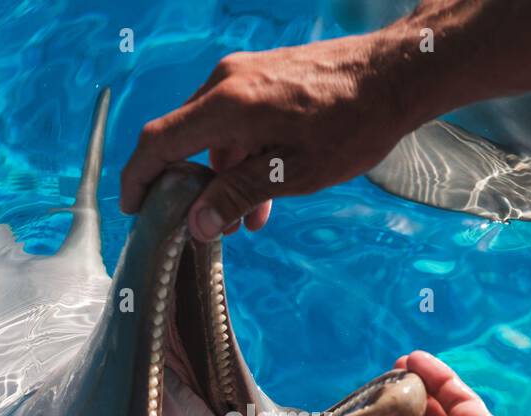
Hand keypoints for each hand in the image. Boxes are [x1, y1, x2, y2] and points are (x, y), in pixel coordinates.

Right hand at [120, 30, 418, 241]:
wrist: (397, 73)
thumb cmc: (353, 123)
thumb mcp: (293, 173)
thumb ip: (237, 195)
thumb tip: (195, 223)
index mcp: (227, 105)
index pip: (158, 141)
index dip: (138, 178)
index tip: (133, 209)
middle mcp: (226, 82)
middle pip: (182, 138)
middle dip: (187, 187)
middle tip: (199, 228)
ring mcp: (246, 75)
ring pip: (213, 134)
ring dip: (221, 178)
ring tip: (244, 222)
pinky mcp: (264, 76)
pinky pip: (235, 121)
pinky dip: (241, 158)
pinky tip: (264, 193)